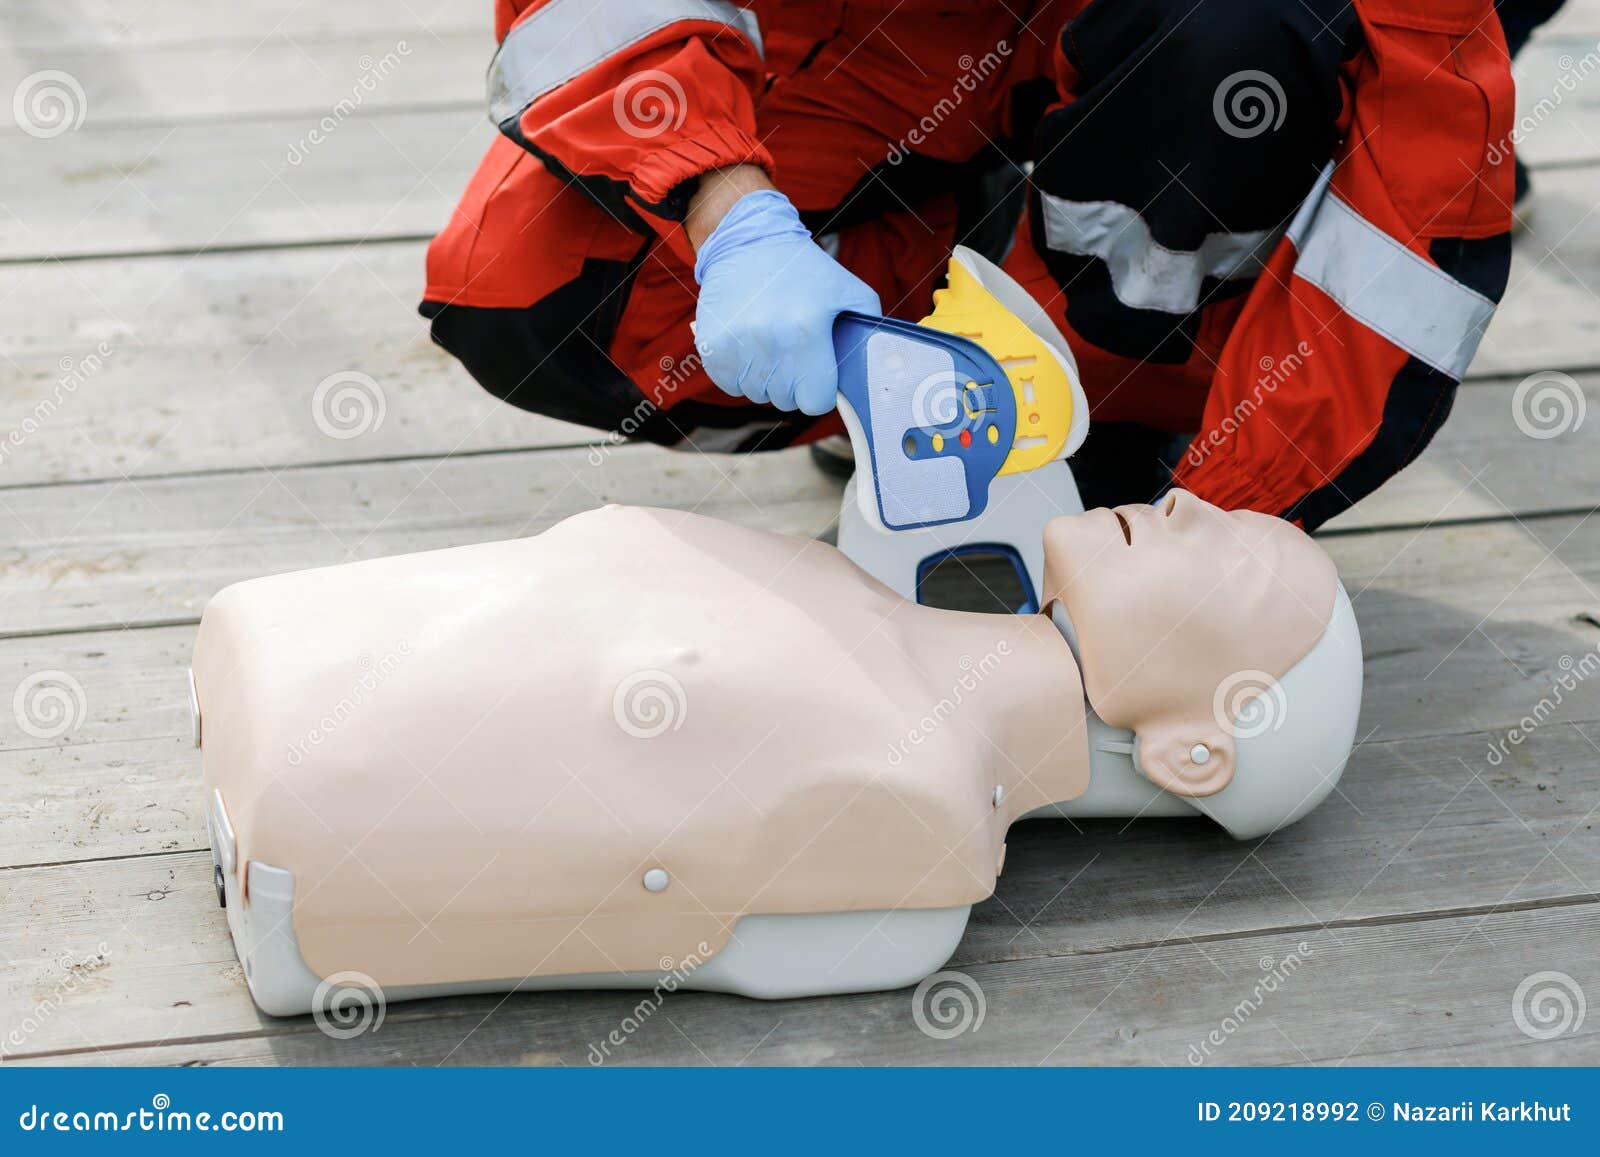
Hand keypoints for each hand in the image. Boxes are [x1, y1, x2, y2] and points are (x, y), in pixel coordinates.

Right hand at [691, 187, 880, 415]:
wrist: (748, 243)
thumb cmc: (804, 270)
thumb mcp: (848, 291)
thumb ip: (869, 331)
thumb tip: (877, 370)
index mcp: (806, 332)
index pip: (815, 402)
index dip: (821, 392)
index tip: (819, 375)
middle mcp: (769, 342)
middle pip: (786, 400)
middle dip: (795, 384)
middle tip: (795, 353)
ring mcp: (737, 346)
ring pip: (758, 394)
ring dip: (767, 379)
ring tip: (771, 345)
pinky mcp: (712, 347)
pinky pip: (731, 385)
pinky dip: (741, 374)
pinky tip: (750, 347)